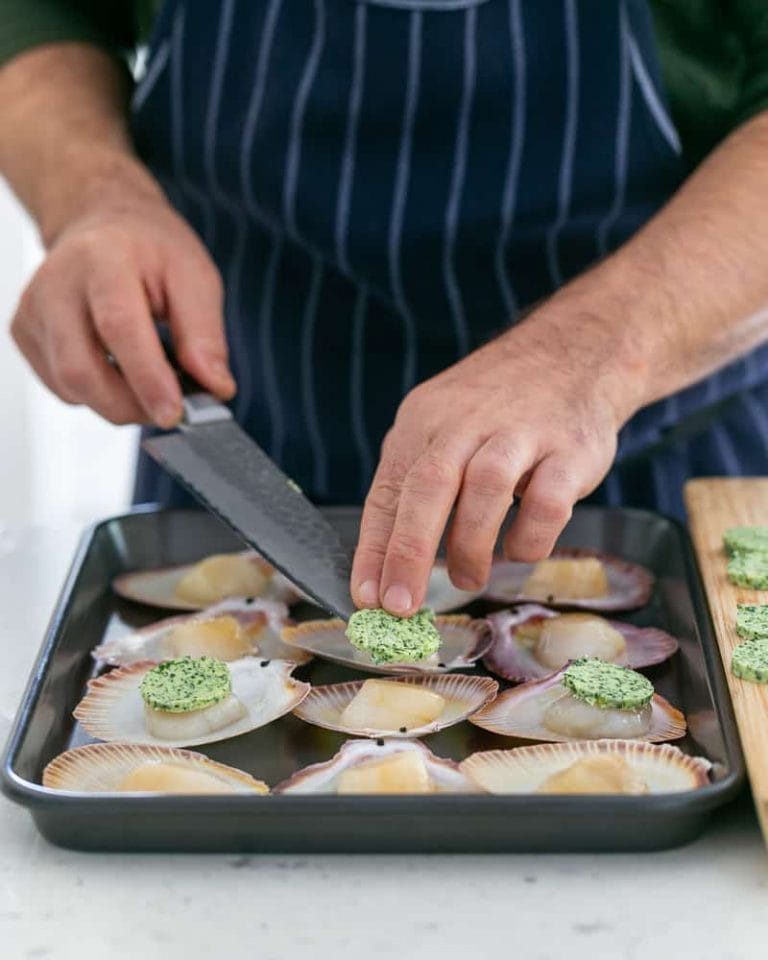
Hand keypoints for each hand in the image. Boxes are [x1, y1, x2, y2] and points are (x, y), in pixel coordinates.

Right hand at [11, 169, 233, 426]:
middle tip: (171, 410)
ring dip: (118, 403)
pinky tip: (118, 370)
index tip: (173, 414)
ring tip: (150, 383)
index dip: (147, 379)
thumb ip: (205, 334)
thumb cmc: (151, 250)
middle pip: (82, 369)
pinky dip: (98, 394)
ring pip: (71, 386)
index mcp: (103, 258)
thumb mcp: (195, 276)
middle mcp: (56, 283)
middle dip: (132, 405)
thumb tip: (215, 387)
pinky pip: (62, 387)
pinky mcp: (24, 333)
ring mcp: (33, 310)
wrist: (104, 225)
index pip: (119, 328)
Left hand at [351, 309, 639, 615]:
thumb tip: (385, 567)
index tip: (366, 596)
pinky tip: (520, 550)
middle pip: (429, 485)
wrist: (572, 353)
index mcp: (424, 421)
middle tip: (401, 605)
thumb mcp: (442, 430)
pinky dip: (529, 538)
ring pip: (486, 489)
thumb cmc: (496, 411)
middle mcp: (467, 422)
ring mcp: (521, 432)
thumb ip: (416, 487)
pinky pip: (547, 501)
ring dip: (470, 547)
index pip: (389, 489)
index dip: (375, 547)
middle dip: (408, 552)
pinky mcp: (570, 449)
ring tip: (466, 577)